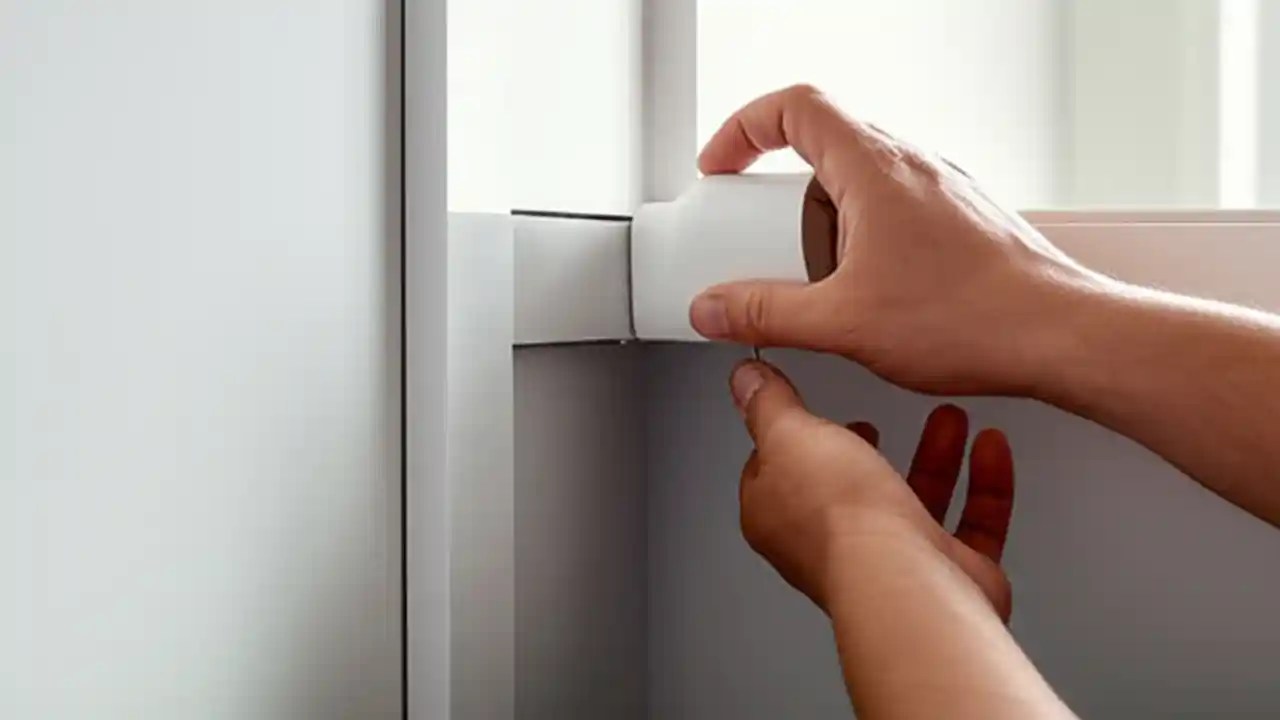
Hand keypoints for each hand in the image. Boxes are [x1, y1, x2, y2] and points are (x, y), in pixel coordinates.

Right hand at [691, 84, 1107, 394]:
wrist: (1061, 336)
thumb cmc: (976, 316)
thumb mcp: (841, 322)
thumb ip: (765, 312)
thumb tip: (716, 307)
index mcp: (875, 166)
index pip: (794, 107)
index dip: (744, 128)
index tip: (721, 168)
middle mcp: (911, 164)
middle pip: (822, 144)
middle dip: (777, 193)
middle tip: (760, 239)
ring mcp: (940, 189)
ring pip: (858, 180)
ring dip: (821, 220)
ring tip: (815, 279)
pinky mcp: (958, 219)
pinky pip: (891, 209)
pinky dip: (859, 237)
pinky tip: (862, 293)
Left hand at [733, 360, 1013, 620]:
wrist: (908, 581)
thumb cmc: (843, 519)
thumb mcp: (789, 435)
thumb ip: (769, 405)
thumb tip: (746, 381)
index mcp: (780, 518)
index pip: (775, 471)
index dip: (792, 435)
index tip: (810, 407)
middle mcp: (833, 545)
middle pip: (851, 484)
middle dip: (870, 442)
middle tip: (885, 411)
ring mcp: (892, 562)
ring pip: (914, 500)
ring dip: (934, 453)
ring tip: (950, 416)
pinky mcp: (948, 572)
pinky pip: (972, 522)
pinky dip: (985, 482)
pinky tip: (991, 447)